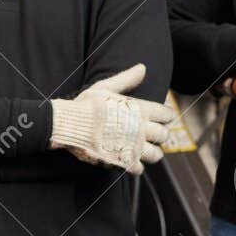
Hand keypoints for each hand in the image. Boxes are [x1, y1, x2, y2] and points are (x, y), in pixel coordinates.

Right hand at [48, 64, 175, 174]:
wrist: (69, 125)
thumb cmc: (85, 105)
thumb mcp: (105, 87)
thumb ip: (126, 79)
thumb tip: (143, 67)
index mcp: (140, 109)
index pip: (166, 114)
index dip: (165, 116)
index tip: (161, 118)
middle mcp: (141, 128)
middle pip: (164, 135)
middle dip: (160, 135)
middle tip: (151, 134)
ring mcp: (133, 146)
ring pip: (156, 154)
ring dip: (152, 153)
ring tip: (144, 150)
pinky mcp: (122, 160)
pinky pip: (139, 168)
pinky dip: (136, 166)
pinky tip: (130, 161)